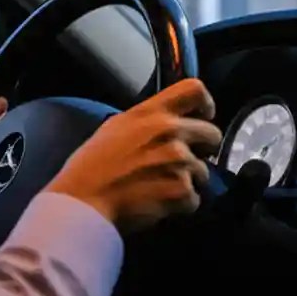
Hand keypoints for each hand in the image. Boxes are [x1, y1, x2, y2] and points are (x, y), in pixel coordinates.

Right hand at [44, 78, 221, 234]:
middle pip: (213, 133)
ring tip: (160, 188)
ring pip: (203, 171)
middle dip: (203, 150)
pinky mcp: (181, 189)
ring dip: (187, 182)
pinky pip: (194, 199)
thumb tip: (163, 122)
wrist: (83, 203)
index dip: (206, 104)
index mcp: (151, 113)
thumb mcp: (114, 128)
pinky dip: (180, 206)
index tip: (204, 117)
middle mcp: (168, 131)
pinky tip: (159, 205)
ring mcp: (178, 160)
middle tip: (183, 163)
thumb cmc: (91, 168)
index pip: (195, 90)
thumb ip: (144, 120)